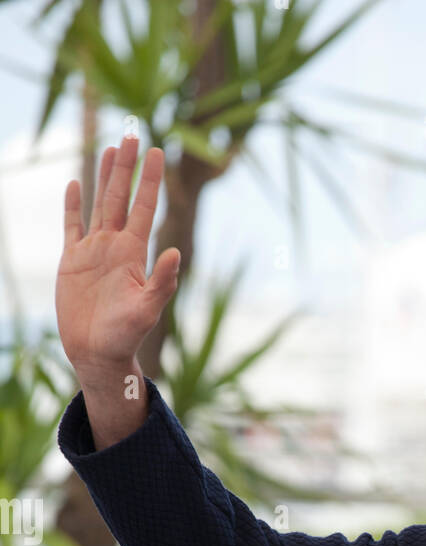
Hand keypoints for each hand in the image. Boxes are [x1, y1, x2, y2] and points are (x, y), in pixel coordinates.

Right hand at [56, 134, 179, 380]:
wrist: (97, 353)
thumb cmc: (125, 336)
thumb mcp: (147, 310)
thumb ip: (162, 282)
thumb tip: (176, 251)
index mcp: (133, 253)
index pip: (144, 207)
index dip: (149, 180)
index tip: (156, 152)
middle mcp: (115, 246)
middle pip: (120, 197)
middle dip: (126, 167)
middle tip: (132, 134)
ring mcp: (93, 250)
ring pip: (98, 204)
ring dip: (103, 176)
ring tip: (110, 148)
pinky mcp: (71, 260)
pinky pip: (71, 226)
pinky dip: (72, 205)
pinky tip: (76, 183)